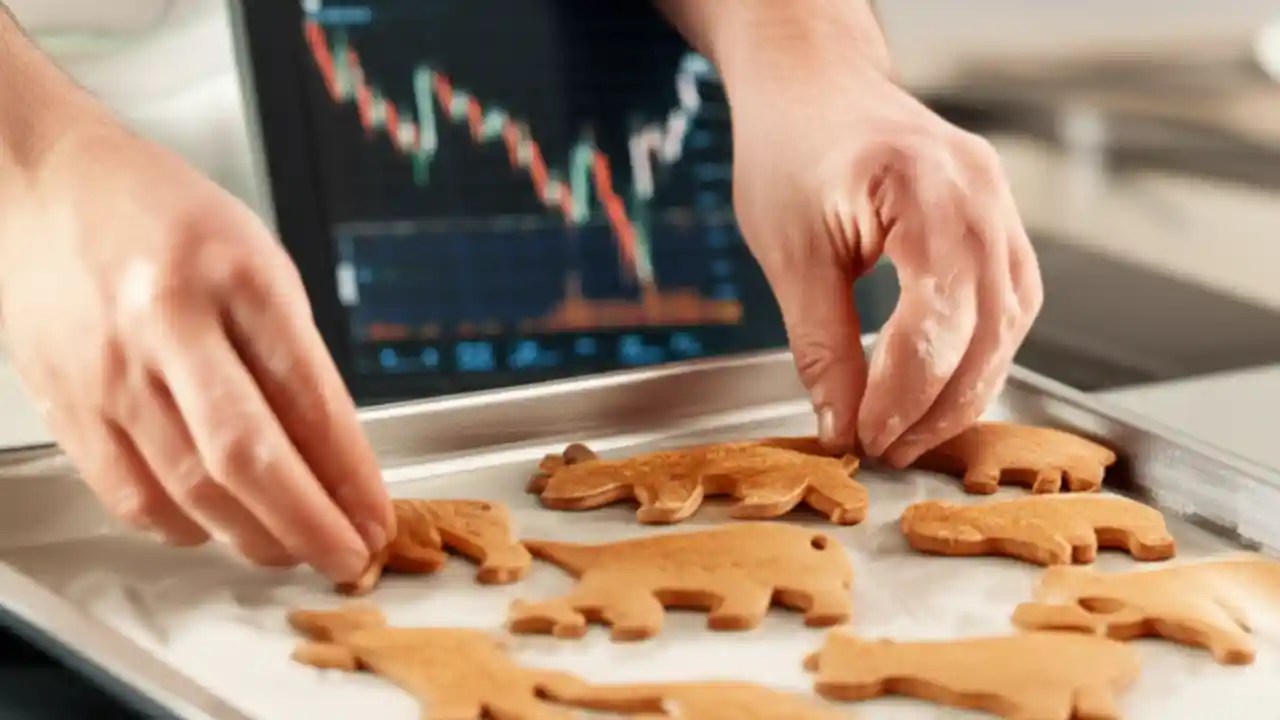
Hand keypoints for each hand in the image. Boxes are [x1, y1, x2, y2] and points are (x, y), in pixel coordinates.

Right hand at [0, 123, 393, 582]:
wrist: (45, 187)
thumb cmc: (164, 218)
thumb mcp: (256, 261)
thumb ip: (291, 354)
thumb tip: (332, 456)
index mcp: (236, 276)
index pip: (308, 398)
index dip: (350, 474)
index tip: (377, 515)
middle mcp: (168, 324)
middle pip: (246, 457)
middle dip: (309, 525)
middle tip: (347, 557)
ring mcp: (109, 370)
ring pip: (189, 489)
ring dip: (255, 538)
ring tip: (295, 551)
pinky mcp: (67, 405)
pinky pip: (131, 494)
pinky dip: (184, 527)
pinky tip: (216, 528)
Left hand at [728, 60, 1042, 465]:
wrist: (813, 86)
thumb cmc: (791, 148)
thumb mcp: (789, 253)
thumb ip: (821, 345)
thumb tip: (841, 425)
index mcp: (925, 188)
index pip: (937, 317)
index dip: (905, 393)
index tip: (868, 437)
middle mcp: (982, 193)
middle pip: (988, 326)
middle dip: (941, 404)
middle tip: (892, 449)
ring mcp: (1000, 203)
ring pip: (1010, 319)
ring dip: (967, 386)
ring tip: (914, 431)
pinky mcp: (997, 219)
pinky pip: (1008, 298)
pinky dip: (979, 350)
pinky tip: (941, 385)